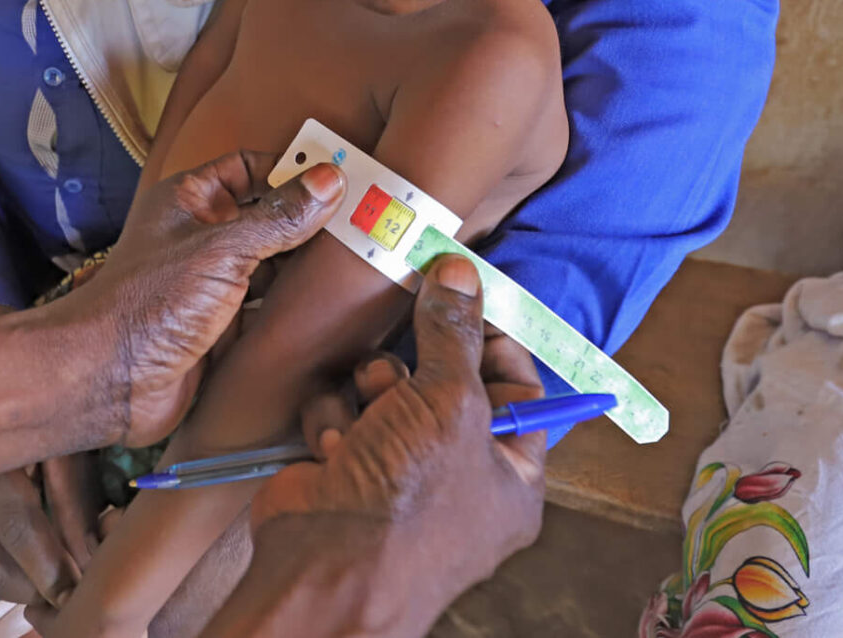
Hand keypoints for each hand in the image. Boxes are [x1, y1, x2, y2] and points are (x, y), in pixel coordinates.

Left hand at [55, 151, 343, 445]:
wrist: (111, 380)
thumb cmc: (151, 302)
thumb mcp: (223, 249)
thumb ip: (279, 218)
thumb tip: (330, 180)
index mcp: (190, 201)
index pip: (248, 167)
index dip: (290, 167)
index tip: (340, 174)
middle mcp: (202, 237)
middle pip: (266, 216)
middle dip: (309, 218)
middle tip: (365, 218)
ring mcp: (212, 283)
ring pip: (270, 264)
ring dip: (305, 264)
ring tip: (361, 258)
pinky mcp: (221, 327)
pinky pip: (266, 307)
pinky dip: (294, 305)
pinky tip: (332, 304)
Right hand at [219, 257, 545, 637]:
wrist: (325, 569)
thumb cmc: (410, 503)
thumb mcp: (450, 402)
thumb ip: (455, 333)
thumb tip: (460, 273)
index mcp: (509, 471)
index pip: (517, 387)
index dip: (490, 338)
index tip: (459, 295)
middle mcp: (457, 473)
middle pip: (443, 381)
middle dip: (414, 368)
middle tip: (402, 366)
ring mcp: (398, 472)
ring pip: (386, 389)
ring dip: (369, 391)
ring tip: (365, 411)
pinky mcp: (346, 468)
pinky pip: (344, 412)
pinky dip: (334, 420)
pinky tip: (332, 445)